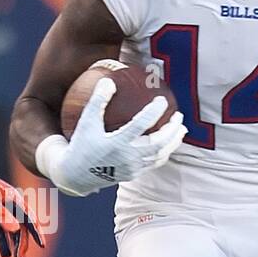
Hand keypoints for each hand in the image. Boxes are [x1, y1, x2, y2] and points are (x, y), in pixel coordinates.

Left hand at [0, 152, 44, 256]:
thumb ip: (2, 215)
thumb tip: (16, 231)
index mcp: (15, 200)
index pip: (29, 218)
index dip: (36, 232)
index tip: (42, 245)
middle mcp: (12, 206)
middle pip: (22, 228)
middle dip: (23, 244)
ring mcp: (3, 211)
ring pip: (13, 231)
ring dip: (15, 245)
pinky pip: (2, 231)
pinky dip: (3, 242)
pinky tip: (5, 255)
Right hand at [35, 77, 186, 196]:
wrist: (76, 175)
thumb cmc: (81, 144)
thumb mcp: (86, 121)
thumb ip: (98, 100)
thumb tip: (109, 80)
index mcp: (116, 143)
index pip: (141, 125)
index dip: (154, 112)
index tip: (162, 100)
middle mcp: (127, 157)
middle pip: (158, 144)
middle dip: (172, 129)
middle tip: (179, 116)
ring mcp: (132, 168)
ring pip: (160, 155)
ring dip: (173, 142)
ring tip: (181, 129)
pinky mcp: (133, 175)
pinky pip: (154, 163)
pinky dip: (164, 152)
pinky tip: (168, 143)